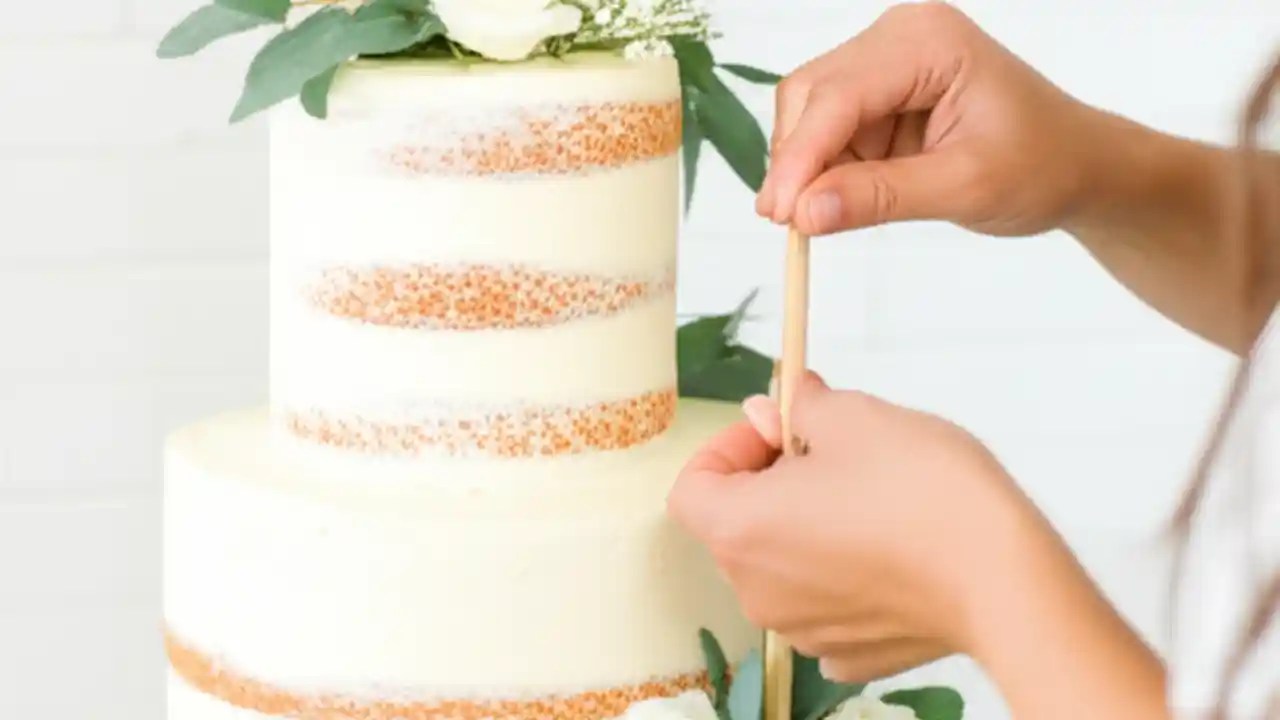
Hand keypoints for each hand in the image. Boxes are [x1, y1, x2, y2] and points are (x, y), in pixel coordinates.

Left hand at [667, 374, 1056, 681]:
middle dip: (772, 481)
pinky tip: (890, 549)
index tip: (779, 429)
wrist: (1004, 579)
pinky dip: (843, 573)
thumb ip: (799, 406)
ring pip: (782, 564)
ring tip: (870, 498)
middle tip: (832, 451)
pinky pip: (825, 603)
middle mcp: (757, 591)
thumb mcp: (854, 417)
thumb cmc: (923, 492)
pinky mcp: (849, 654)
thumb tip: (777, 403)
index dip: (729, 447)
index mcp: (740, 530)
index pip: (692, 487)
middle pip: (736, 525)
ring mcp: (802, 630)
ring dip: (807, 525)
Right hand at [758, 2, 1102, 236]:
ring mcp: (885, 61)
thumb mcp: (964, 188)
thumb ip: (880, 197)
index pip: (839, 94)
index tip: (780, 215)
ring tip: (822, 217)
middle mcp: (899, 37)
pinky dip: (824, 168)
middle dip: (795, 160)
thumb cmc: (1042, 166)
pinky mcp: (878, 92)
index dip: (801, 156)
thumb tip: (805, 214)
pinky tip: (841, 198)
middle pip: (810, 93)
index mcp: (929, 41)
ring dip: (807, 167)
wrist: (1078, 166)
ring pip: (808, 112)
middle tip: (792, 226)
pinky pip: (827, 129)